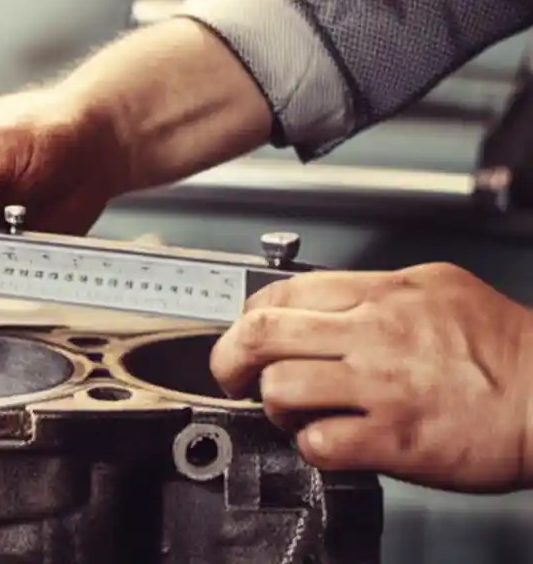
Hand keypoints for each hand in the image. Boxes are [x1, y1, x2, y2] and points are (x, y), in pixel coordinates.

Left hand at [210, 263, 532, 491]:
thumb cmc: (506, 350)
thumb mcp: (438, 289)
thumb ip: (376, 294)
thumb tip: (322, 305)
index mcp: (385, 292)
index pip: (282, 291)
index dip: (249, 316)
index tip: (245, 333)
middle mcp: (376, 332)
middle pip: (262, 332)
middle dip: (230, 358)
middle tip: (232, 376)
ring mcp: (382, 385)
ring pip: (280, 387)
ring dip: (272, 405)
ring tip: (289, 412)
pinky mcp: (394, 438)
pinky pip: (319, 442)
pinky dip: (310, 446)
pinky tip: (327, 441)